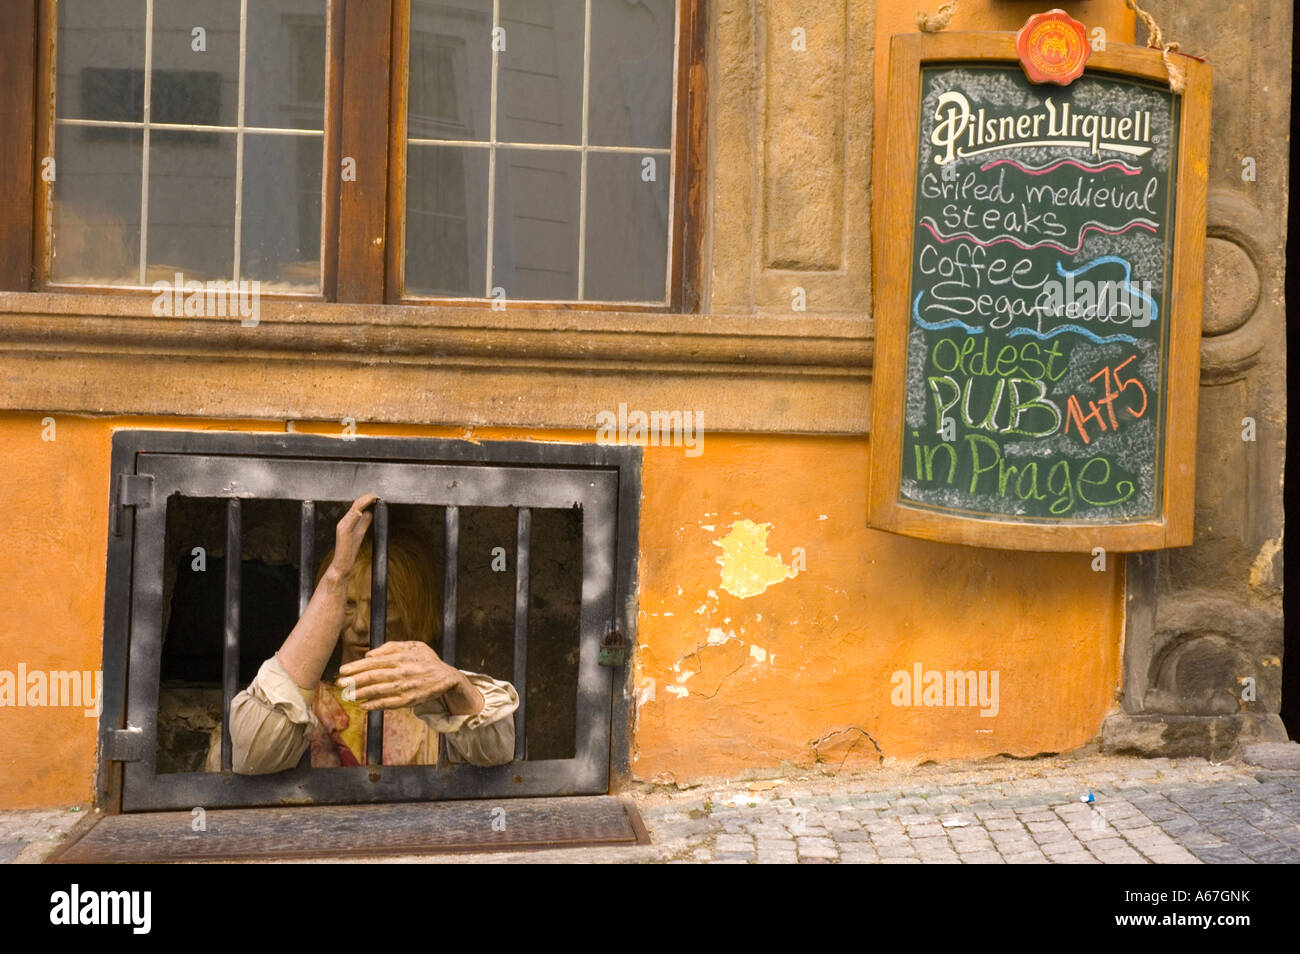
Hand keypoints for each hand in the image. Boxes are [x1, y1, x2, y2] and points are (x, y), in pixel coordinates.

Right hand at [329, 493, 377, 579]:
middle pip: (355, 506)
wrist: (342, 565)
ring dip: (362, 503)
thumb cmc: (349, 551)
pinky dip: (355, 515)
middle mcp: (344, 522)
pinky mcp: (343, 534)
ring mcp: (343, 527)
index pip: (357, 506)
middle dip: (365, 499)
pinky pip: (349, 522)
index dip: (366, 500)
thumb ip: (363, 524)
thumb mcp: (359, 534)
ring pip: (353, 511)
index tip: (375, 496)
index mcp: (348, 522)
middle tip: (375, 494)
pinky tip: (362, 511)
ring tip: (371, 498)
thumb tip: (369, 513)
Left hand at [338, 641, 482, 714]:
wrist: (447, 677)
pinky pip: (389, 703)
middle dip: (355, 680)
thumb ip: (391, 647)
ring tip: (348, 696)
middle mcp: (402, 671)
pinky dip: (376, 705)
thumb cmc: (427, 660)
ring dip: (362, 693)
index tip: (343, 670)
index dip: (357, 666)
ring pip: (380, 690)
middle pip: (374, 676)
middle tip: (340, 683)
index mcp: (402, 656)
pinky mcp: (409, 700)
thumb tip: (369, 653)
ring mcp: (406, 686)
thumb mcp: (413, 646)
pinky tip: (364, 705)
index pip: (374, 661)